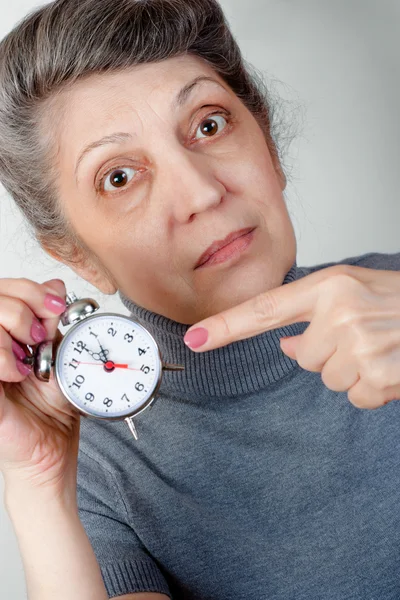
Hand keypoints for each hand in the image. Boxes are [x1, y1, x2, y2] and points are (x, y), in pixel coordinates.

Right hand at [0, 277, 80, 494]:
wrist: (50, 445)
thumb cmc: (52, 404)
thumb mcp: (58, 354)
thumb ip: (51, 321)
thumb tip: (54, 285)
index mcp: (6, 330)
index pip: (4, 288)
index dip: (30, 289)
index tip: (57, 307)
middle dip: (22, 308)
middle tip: (41, 337)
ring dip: (12, 333)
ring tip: (29, 359)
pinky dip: (2, 358)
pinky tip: (17, 375)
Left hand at [183, 264, 399, 409]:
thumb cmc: (399, 301)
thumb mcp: (355, 290)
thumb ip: (314, 314)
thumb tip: (285, 347)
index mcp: (330, 285)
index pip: (265, 310)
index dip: (225, 327)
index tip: (192, 340)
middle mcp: (341, 312)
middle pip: (302, 358)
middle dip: (327, 354)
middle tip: (363, 336)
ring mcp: (361, 345)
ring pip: (327, 379)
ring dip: (351, 371)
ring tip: (380, 348)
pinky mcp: (379, 377)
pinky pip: (354, 397)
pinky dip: (371, 389)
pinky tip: (390, 366)